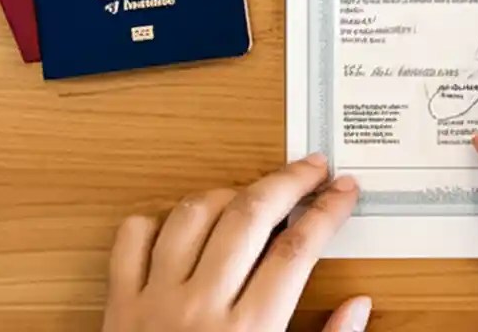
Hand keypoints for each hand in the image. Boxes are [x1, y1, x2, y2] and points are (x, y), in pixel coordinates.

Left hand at [102, 154, 370, 331]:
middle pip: (250, 215)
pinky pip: (131, 239)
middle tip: (311, 168)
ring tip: (252, 194)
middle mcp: (201, 308)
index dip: (327, 211)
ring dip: (228, 193)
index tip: (344, 192)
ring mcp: (154, 301)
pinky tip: (184, 224)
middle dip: (288, 181)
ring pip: (192, 214)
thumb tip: (360, 306)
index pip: (298, 248)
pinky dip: (157, 220)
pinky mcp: (118, 305)